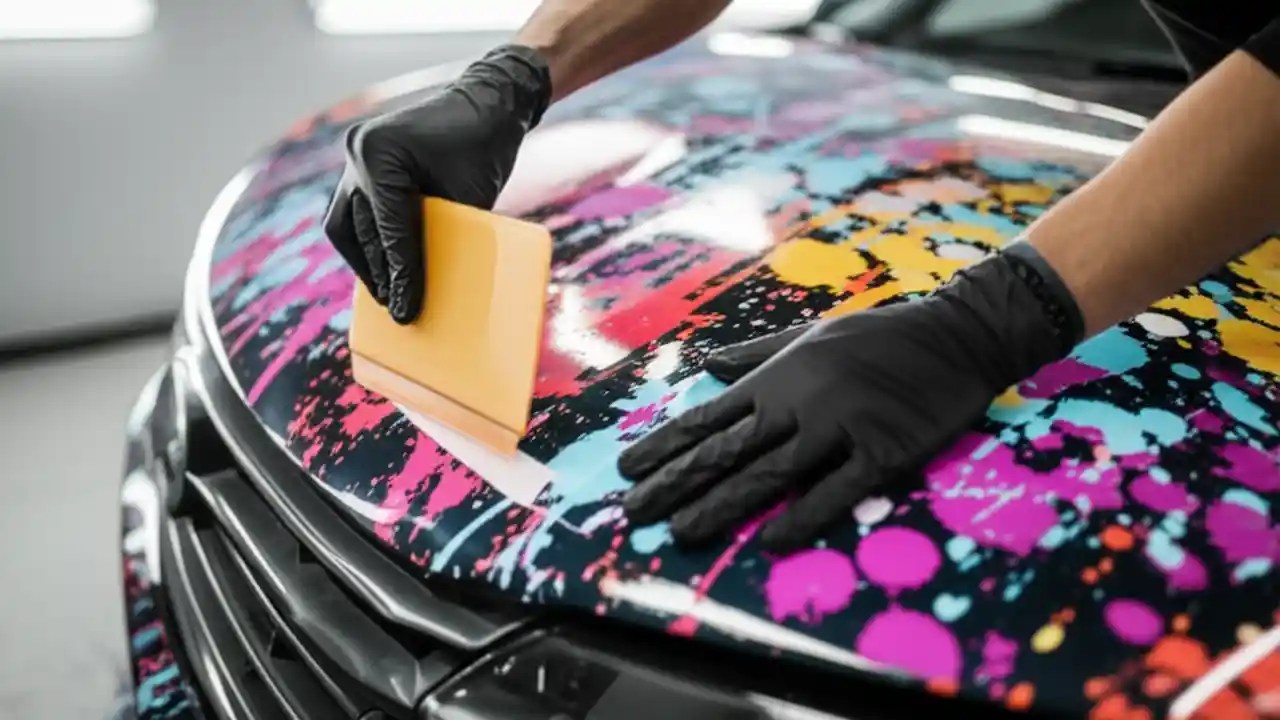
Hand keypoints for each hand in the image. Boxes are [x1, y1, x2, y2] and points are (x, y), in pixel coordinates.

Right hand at [324, 45, 551, 322]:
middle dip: (380, 274)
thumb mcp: (470, 197)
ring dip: (365, 262)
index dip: (400, 273)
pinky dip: (367, 241)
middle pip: (362, 231)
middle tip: (397, 309)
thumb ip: (447, 237)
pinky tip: (383, 269)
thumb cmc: (486, 146)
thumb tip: (431, 289)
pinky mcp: (363, 162)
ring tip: (386, 295)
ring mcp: (355, 154)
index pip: (389, 229)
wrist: (489, 102)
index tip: (407, 309)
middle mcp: (358, 151)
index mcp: (380, 154)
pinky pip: (354, 212)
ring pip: (346, 225)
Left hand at [619, 249, 1075, 551]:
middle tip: (632, 514)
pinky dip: (803, 516)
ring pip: (770, 475)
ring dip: (721, 506)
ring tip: (680, 533)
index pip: (709, 418)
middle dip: (675, 484)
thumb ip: (755, 355)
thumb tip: (703, 365)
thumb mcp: (810, 334)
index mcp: (779, 376)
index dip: (665, 447)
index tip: (627, 471)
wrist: (955, 333)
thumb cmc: (878, 335)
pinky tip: (771, 541)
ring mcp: (841, 427)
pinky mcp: (884, 452)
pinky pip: (837, 491)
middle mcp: (799, 401)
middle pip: (727, 451)